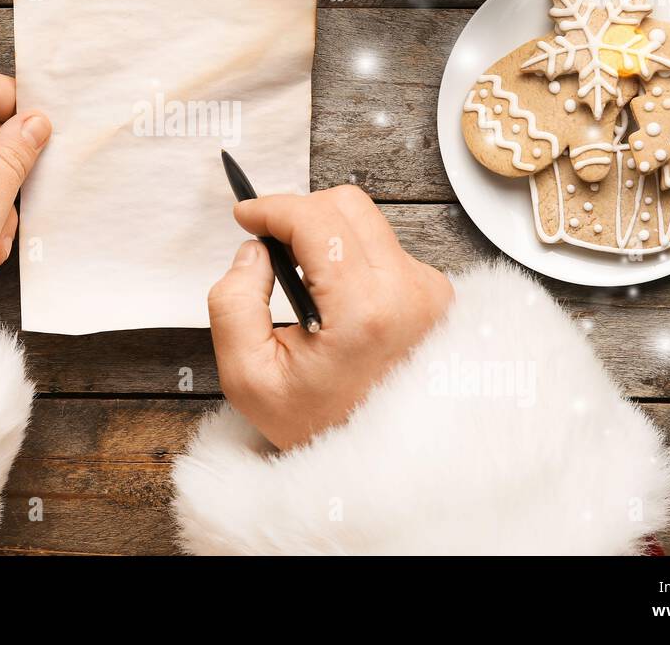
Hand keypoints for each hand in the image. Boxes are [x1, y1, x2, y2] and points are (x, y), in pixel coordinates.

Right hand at [207, 185, 452, 449]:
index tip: (246, 215)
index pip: (316, 220)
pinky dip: (351, 256)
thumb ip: (233, 303)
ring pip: (367, 223)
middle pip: (347, 206)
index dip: (272, 208)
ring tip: (302, 281)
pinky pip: (386, 249)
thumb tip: (254, 252)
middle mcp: (409, 291)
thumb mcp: (248, 377)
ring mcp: (430, 292)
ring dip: (326, 236)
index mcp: (365, 309)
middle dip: (299, 214)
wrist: (382, 463)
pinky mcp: (436, 296)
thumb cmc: (318, 424)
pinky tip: (333, 297)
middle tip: (270, 245)